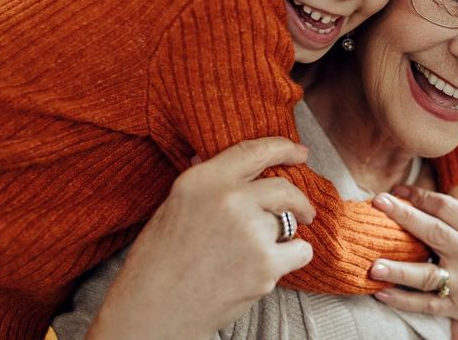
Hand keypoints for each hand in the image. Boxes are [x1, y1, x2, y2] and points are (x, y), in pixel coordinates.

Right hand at [88, 138, 315, 338]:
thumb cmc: (157, 261)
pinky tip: (269, 267)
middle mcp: (230, 199)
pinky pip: (300, 251)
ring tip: (254, 254)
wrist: (152, 310)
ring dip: (281, 237)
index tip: (300, 153)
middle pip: (284, 188)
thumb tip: (219, 159)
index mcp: (203, 180)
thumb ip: (204, 183)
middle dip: (299, 200)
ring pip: (290, 223)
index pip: (254, 151)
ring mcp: (251, 231)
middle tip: (305, 211)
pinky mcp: (265, 264)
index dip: (284, 148)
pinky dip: (292, 258)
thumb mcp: (173, 206)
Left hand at [369, 148, 457, 339]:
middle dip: (403, 217)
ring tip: (372, 264)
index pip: (448, 208)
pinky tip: (382, 294)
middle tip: (377, 202)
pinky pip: (429, 306)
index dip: (422, 196)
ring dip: (399, 270)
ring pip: (427, 275)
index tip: (398, 188)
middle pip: (433, 233)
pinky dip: (405, 301)